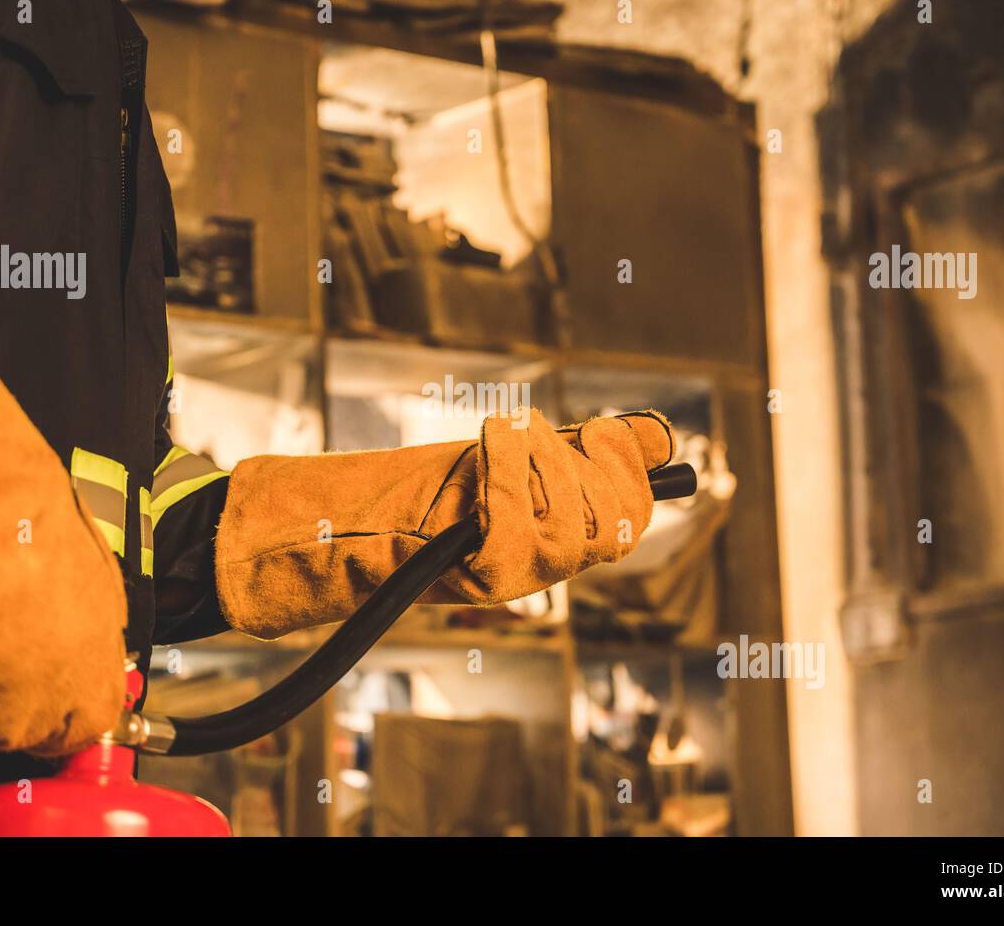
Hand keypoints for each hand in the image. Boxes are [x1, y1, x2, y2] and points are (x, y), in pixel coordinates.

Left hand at [215, 408, 674, 638]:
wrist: (349, 533)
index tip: (606, 428)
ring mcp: (519, 575)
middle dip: (586, 463)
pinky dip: (511, 459)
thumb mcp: (508, 465)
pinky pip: (521, 508)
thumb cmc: (425, 497)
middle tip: (544, 430)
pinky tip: (492, 437)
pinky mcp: (488, 572)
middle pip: (611, 519)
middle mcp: (544, 569)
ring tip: (506, 435)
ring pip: (570, 513)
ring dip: (543, 457)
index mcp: (555, 545)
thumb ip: (573, 452)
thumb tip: (654, 434)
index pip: (628, 519)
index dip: (632, 471)